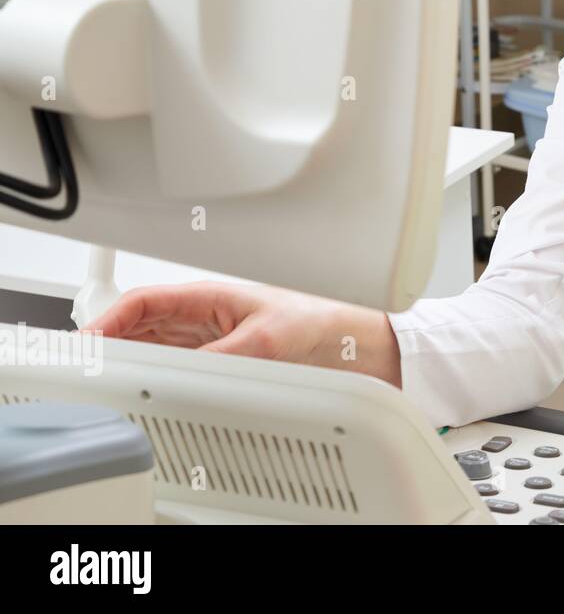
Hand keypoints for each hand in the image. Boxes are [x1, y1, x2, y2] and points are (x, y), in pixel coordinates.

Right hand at [81, 281, 402, 387]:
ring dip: (131, 361)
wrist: (353, 342)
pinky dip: (157, 377)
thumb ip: (223, 355)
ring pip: (154, 348)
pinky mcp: (222, 361)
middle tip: (86, 368)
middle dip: (110, 343)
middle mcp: (204, 316)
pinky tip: (147, 391)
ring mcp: (210, 339)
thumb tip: (184, 371)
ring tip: (107, 379)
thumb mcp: (267, 339)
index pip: (143, 302)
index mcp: (209, 296)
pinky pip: (177, 368)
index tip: (88, 343)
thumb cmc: (318, 320)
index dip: (109, 320)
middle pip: (140, 327)